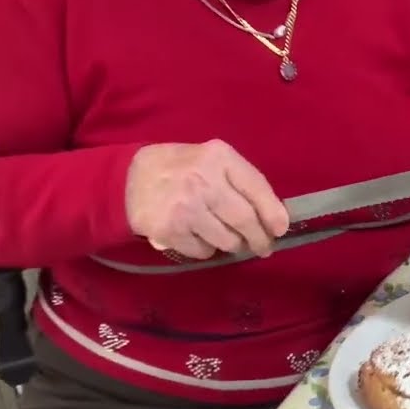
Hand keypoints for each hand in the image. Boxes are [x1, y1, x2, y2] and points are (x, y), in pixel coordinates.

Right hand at [126, 139, 289, 259]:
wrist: (128, 179)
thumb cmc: (181, 168)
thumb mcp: (211, 159)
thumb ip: (240, 180)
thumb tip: (274, 214)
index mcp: (219, 157)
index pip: (256, 187)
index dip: (273, 211)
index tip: (281, 229)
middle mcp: (203, 180)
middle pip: (244, 219)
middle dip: (259, 238)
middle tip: (263, 247)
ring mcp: (185, 207)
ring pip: (226, 240)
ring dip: (233, 245)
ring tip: (230, 241)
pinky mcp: (168, 230)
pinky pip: (202, 251)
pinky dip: (206, 249)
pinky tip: (200, 238)